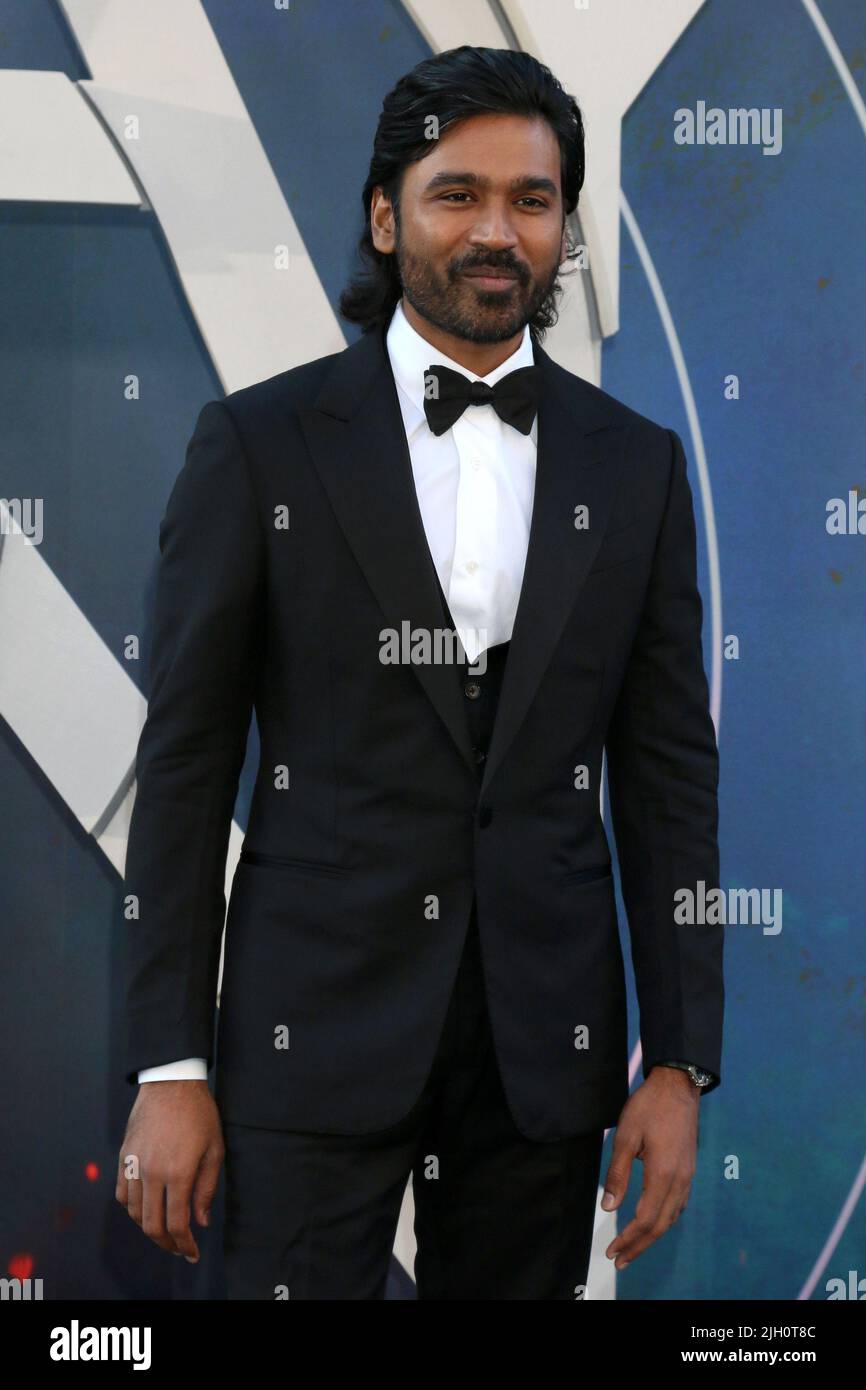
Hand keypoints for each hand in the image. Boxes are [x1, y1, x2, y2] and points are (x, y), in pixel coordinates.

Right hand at [116, 1080, 223, 1261]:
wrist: (170, 1082)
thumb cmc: (199, 1114)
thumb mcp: (214, 1149)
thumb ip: (206, 1188)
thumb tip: (201, 1221)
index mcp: (178, 1172)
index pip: (176, 1223)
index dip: (184, 1244)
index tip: (192, 1252)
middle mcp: (152, 1173)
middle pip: (152, 1225)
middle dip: (166, 1243)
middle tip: (179, 1248)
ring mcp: (134, 1165)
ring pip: (134, 1213)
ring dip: (148, 1229)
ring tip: (164, 1232)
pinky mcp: (123, 1157)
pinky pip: (122, 1194)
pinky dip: (132, 1209)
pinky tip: (145, 1210)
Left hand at [601, 1065, 698, 1269]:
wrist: (678, 1086)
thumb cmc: (649, 1107)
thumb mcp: (625, 1136)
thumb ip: (617, 1174)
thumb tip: (607, 1207)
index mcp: (663, 1174)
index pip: (645, 1219)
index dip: (628, 1238)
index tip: (612, 1251)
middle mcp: (680, 1181)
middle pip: (660, 1225)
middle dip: (639, 1246)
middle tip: (619, 1259)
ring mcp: (688, 1177)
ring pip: (671, 1218)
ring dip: (651, 1236)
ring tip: (633, 1248)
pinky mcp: (689, 1170)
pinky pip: (678, 1206)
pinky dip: (664, 1221)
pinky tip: (654, 1222)